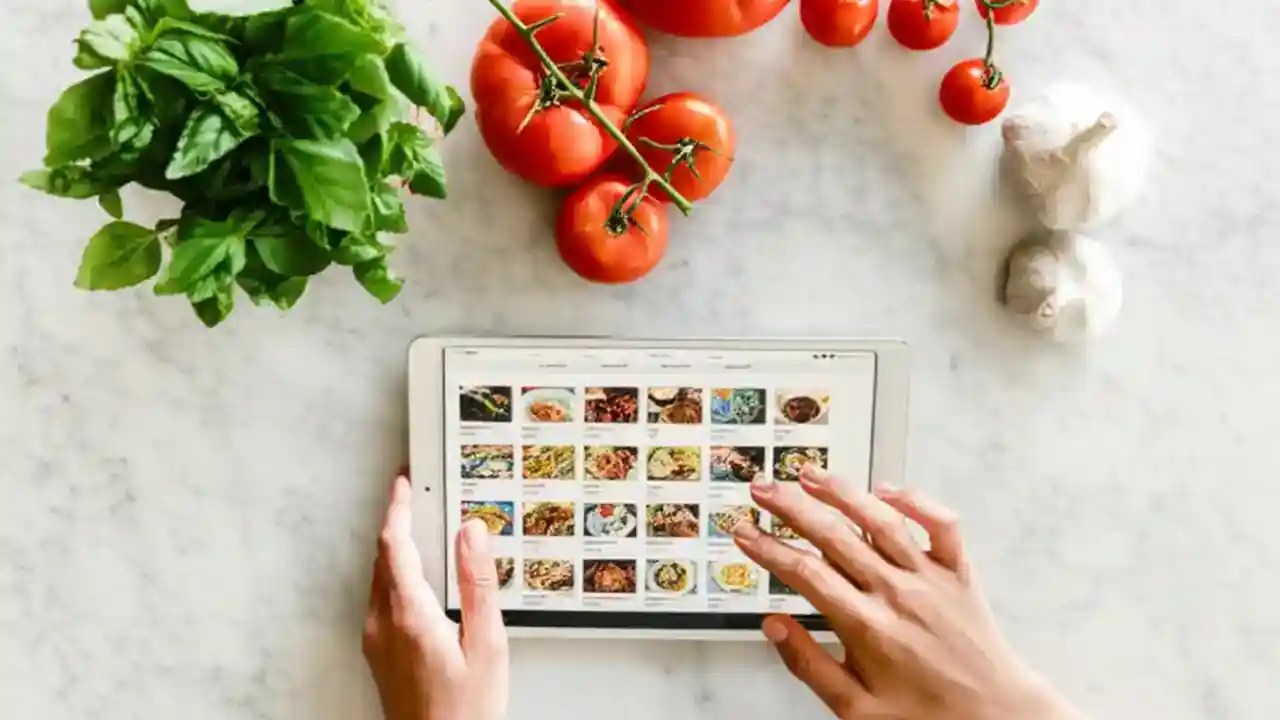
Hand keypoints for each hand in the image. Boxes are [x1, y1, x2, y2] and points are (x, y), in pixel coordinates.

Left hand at [363, 475, 508, 719]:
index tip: (405, 483)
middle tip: (413, 495)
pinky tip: (415, 578)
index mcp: (409, 615)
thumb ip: (479, 583)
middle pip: (382, 557)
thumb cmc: (465, 712)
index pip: (394, 544)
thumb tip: (472, 534)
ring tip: (417, 528)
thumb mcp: (488, 644)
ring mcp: (377, 641)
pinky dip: (395, 575)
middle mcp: (383, 625)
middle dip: (396, 522)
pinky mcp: (379, 654)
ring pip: (379, 578)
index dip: (398, 508)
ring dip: (394, 549)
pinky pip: (380, 599)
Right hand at [735, 467, 1081, 719]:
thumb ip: (810, 665)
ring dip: (841, 492)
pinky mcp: (958, 573)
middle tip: (763, 490)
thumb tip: (774, 627)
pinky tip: (887, 489)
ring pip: (879, 520)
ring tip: (810, 474)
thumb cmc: (928, 718)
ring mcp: (930, 579)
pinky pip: (941, 524)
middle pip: (834, 536)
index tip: (744, 532)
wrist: (997, 718)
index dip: (768, 548)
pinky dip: (915, 501)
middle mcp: (897, 594)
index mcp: (868, 628)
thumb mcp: (856, 710)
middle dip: (791, 507)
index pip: (805, 573)